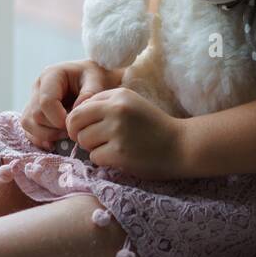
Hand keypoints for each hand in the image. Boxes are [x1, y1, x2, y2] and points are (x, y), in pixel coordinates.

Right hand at [20, 59, 124, 150]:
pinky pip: (28, 130)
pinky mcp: (33, 113)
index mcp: (51, 75)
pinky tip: (54, 144)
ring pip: (28, 123)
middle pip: (35, 115)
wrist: (93, 79)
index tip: (74, 125)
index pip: (46, 101)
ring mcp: (33, 100)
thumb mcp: (97, 80)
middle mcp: (38, 87)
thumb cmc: (95, 78)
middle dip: (54, 128)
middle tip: (73, 131)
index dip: (58, 118)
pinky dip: (39, 139)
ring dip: (46, 135)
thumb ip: (89, 94)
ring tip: (66, 135)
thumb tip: (76, 111)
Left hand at [65, 87, 186, 179]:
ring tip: (112, 148)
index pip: (80, 107)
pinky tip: (120, 157)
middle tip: (96, 141)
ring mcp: (117, 131)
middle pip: (75, 124)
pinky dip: (104, 161)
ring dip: (94, 148)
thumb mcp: (131, 104)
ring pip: (83, 141)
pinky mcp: (119, 153)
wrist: (181, 145)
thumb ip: (105, 104)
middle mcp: (116, 110)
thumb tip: (73, 118)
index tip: (90, 129)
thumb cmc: (153, 126)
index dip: (80, 122)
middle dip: (80, 135)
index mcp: (118, 95)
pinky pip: (95, 158)